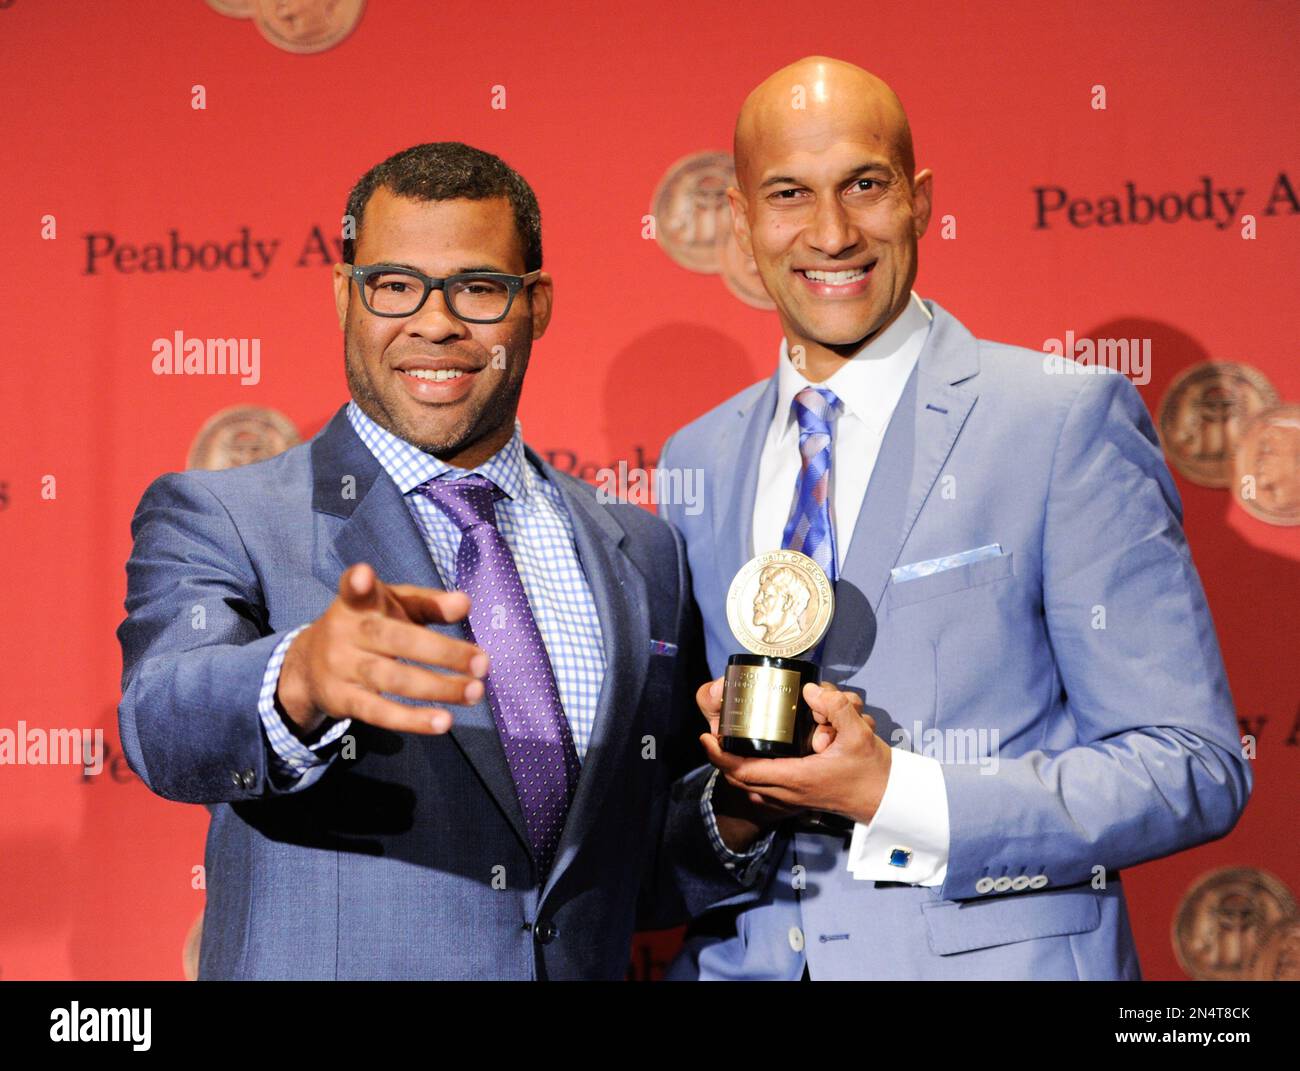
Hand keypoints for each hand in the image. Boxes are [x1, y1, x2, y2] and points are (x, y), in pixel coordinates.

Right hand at [276, 562, 488, 737]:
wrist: (309, 665)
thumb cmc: (369, 626)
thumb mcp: (392, 606)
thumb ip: (428, 603)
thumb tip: (464, 603)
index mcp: (358, 603)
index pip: (354, 589)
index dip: (358, 582)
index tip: (365, 576)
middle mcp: (345, 631)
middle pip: (396, 639)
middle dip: (442, 652)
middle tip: (482, 663)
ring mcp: (341, 667)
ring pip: (393, 679)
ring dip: (438, 688)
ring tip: (474, 692)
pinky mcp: (342, 700)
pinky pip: (380, 713)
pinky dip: (413, 720)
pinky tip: (443, 722)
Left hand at [701, 681, 889, 825]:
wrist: (887, 798)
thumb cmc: (872, 770)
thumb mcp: (859, 733)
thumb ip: (836, 708)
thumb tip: (810, 690)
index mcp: (796, 777)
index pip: (745, 771)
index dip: (721, 756)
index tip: (707, 737)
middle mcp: (789, 792)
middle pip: (740, 781)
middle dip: (723, 760)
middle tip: (715, 736)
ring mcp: (794, 799)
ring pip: (752, 787)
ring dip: (737, 770)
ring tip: (730, 746)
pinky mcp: (801, 798)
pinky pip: (765, 791)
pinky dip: (754, 777)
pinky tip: (758, 760)